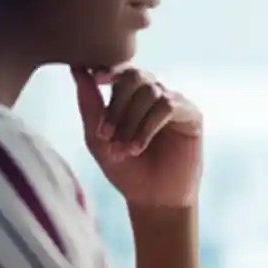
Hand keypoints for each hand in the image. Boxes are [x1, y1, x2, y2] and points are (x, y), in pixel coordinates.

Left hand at [71, 65, 202, 207]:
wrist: (153, 199)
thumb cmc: (126, 170)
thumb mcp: (97, 137)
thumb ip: (89, 103)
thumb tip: (76, 68)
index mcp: (133, 96)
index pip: (121, 70)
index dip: (109, 69)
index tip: (96, 79)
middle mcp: (155, 95)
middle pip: (135, 76)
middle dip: (117, 105)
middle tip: (106, 135)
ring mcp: (174, 104)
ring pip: (149, 92)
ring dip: (130, 120)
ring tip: (123, 149)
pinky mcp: (191, 116)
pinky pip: (167, 106)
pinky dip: (147, 126)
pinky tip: (137, 147)